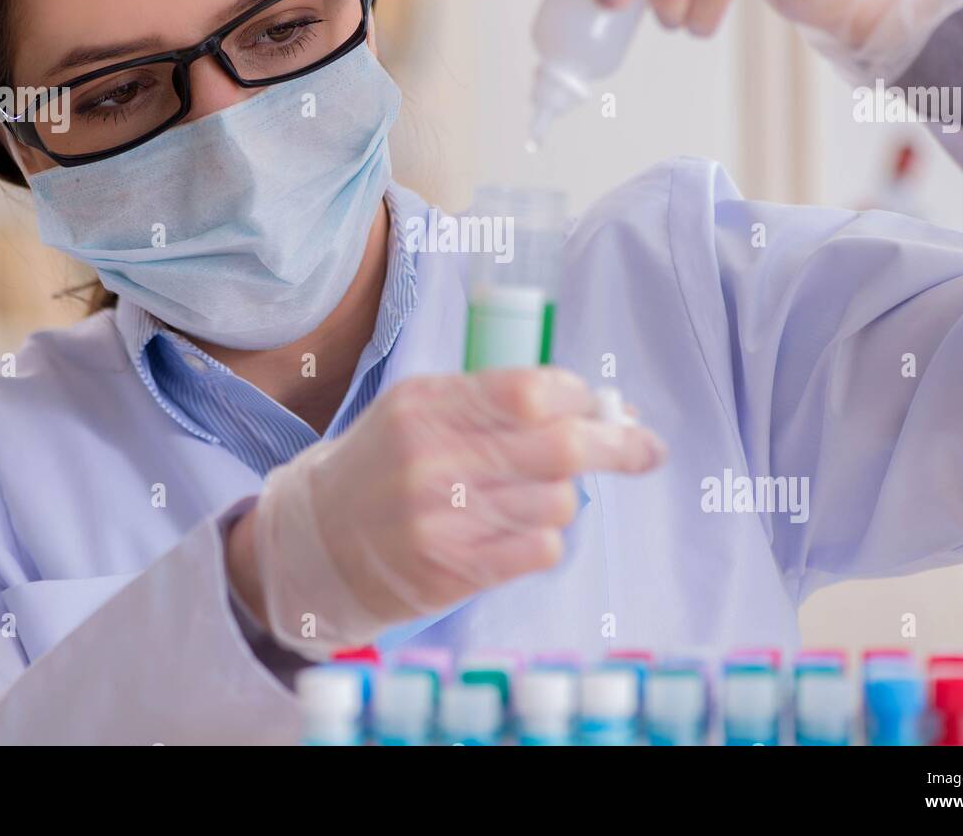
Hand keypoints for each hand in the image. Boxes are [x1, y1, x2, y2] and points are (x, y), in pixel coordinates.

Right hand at [233, 368, 664, 657]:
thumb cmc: (386, 466)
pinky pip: (541, 550)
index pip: (533, 390)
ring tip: (528, 497)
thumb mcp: (424, 412)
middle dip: (618, 444)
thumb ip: (500, 403)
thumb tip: (606, 410)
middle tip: (646, 449)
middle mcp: (434, 459)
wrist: (316, 544)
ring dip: (563, 498)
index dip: (583, 397)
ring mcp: (442, 520)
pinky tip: (512, 532)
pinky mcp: (452, 571)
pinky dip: (544, 538)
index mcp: (428, 405)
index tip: (605, 406)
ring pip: (558, 503)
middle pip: (561, 446)